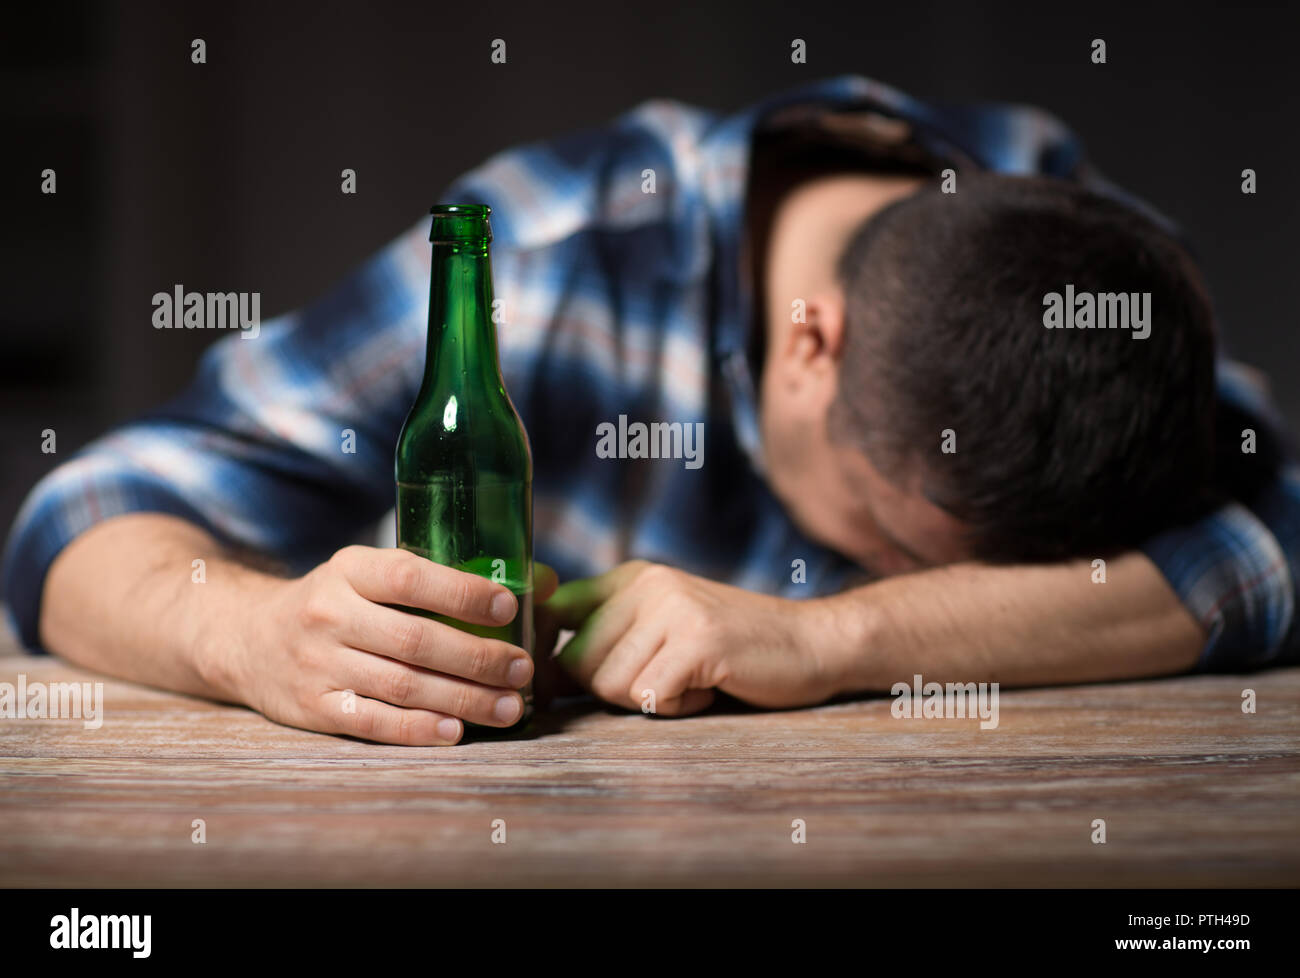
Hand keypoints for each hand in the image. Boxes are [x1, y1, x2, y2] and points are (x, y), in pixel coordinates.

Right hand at [212, 546, 556, 744]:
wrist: (248, 639)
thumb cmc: (338, 601)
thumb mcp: (373, 573)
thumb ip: (446, 577)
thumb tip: (541, 581)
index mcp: (350, 569)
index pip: (409, 576)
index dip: (462, 593)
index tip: (509, 607)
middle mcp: (330, 614)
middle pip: (414, 640)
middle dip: (477, 657)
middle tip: (523, 668)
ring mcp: (319, 664)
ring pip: (402, 685)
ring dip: (463, 699)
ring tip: (509, 707)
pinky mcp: (313, 709)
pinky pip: (373, 722)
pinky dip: (418, 729)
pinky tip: (457, 731)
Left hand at [538, 561, 836, 715]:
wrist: (812, 643)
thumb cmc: (732, 649)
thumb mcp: (663, 626)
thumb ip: (608, 637)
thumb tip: (538, 675)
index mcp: (631, 577)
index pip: (552, 610)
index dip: (545, 655)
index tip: (552, 687)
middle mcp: (646, 583)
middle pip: (576, 661)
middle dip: (610, 690)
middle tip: (661, 681)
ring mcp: (673, 608)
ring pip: (608, 684)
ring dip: (647, 700)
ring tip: (689, 681)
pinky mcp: (698, 640)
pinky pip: (648, 698)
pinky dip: (677, 709)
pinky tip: (706, 689)